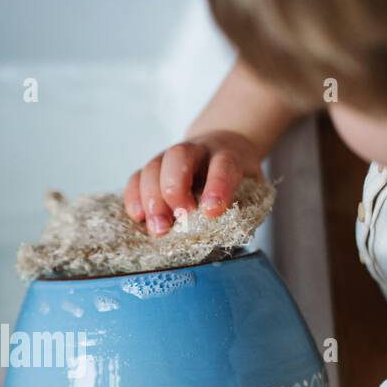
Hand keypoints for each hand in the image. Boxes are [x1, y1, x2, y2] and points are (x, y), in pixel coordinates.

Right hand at [124, 129, 263, 232]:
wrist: (223, 149)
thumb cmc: (238, 180)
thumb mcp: (253, 190)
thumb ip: (243, 209)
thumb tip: (226, 237)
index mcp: (228, 155)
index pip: (223, 165)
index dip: (217, 186)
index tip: (211, 212)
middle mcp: (197, 150)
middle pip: (179, 157)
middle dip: (174, 189)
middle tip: (179, 219)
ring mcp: (171, 157)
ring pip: (153, 167)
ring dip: (152, 199)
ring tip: (159, 229)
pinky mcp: (153, 168)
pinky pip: (136, 177)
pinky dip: (134, 197)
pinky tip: (138, 217)